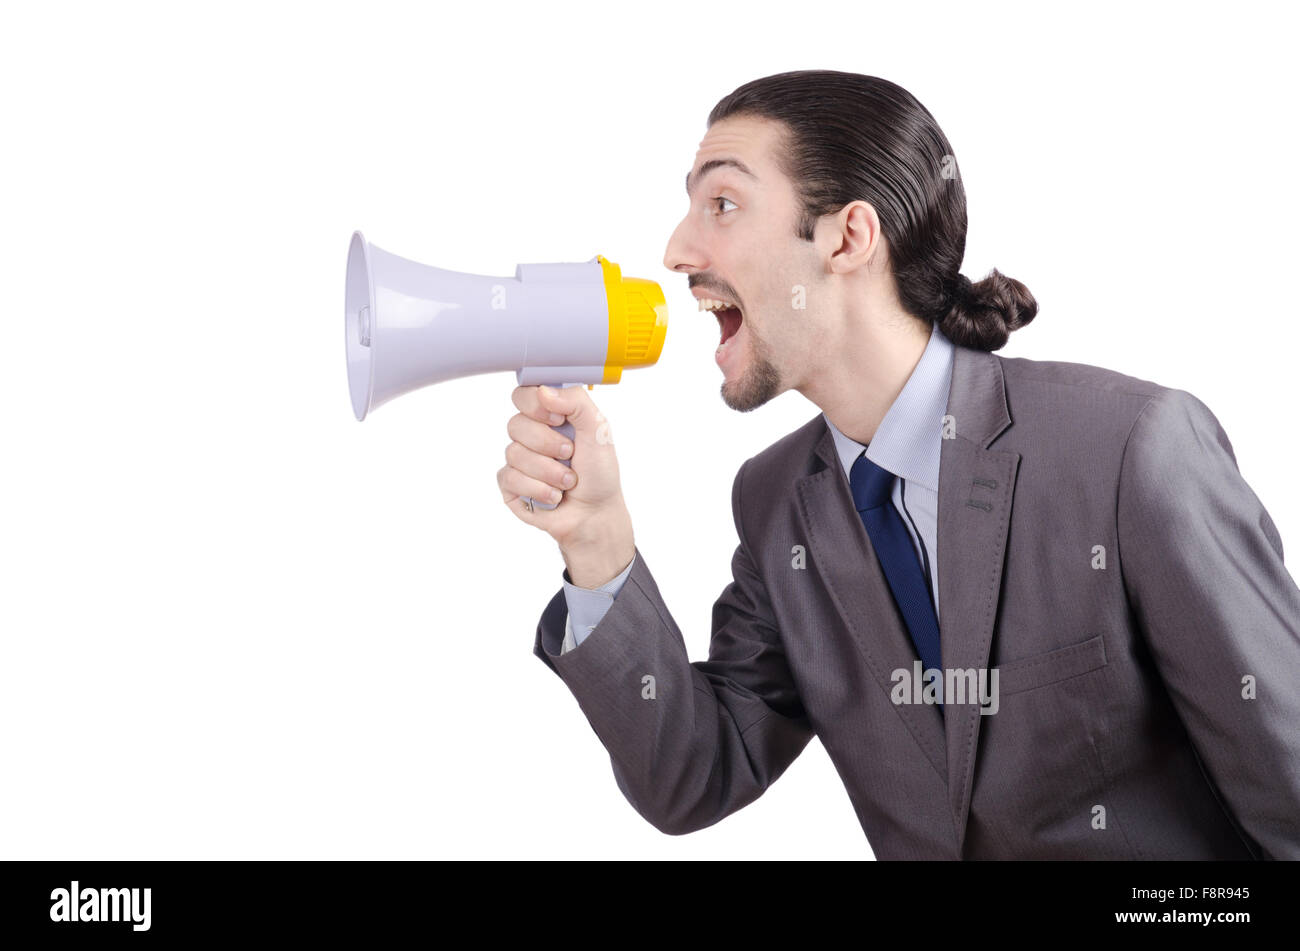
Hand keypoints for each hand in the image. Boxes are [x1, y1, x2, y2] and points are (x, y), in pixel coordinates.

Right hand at [498, 385, 633, 573]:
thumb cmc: (599, 473)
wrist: (595, 513)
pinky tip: (553, 496)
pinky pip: (509, 477)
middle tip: (570, 454)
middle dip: (548, 444)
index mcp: (550, 416)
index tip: (558, 419)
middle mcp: (531, 434)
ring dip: (549, 471)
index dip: (536, 406)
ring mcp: (518, 460)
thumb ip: (576, 401)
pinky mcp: (510, 484)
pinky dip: (538, 489)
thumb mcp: (598, 430)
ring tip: (567, 481)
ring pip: (514, 453)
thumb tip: (543, 391)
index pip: (523, 394)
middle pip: (516, 424)